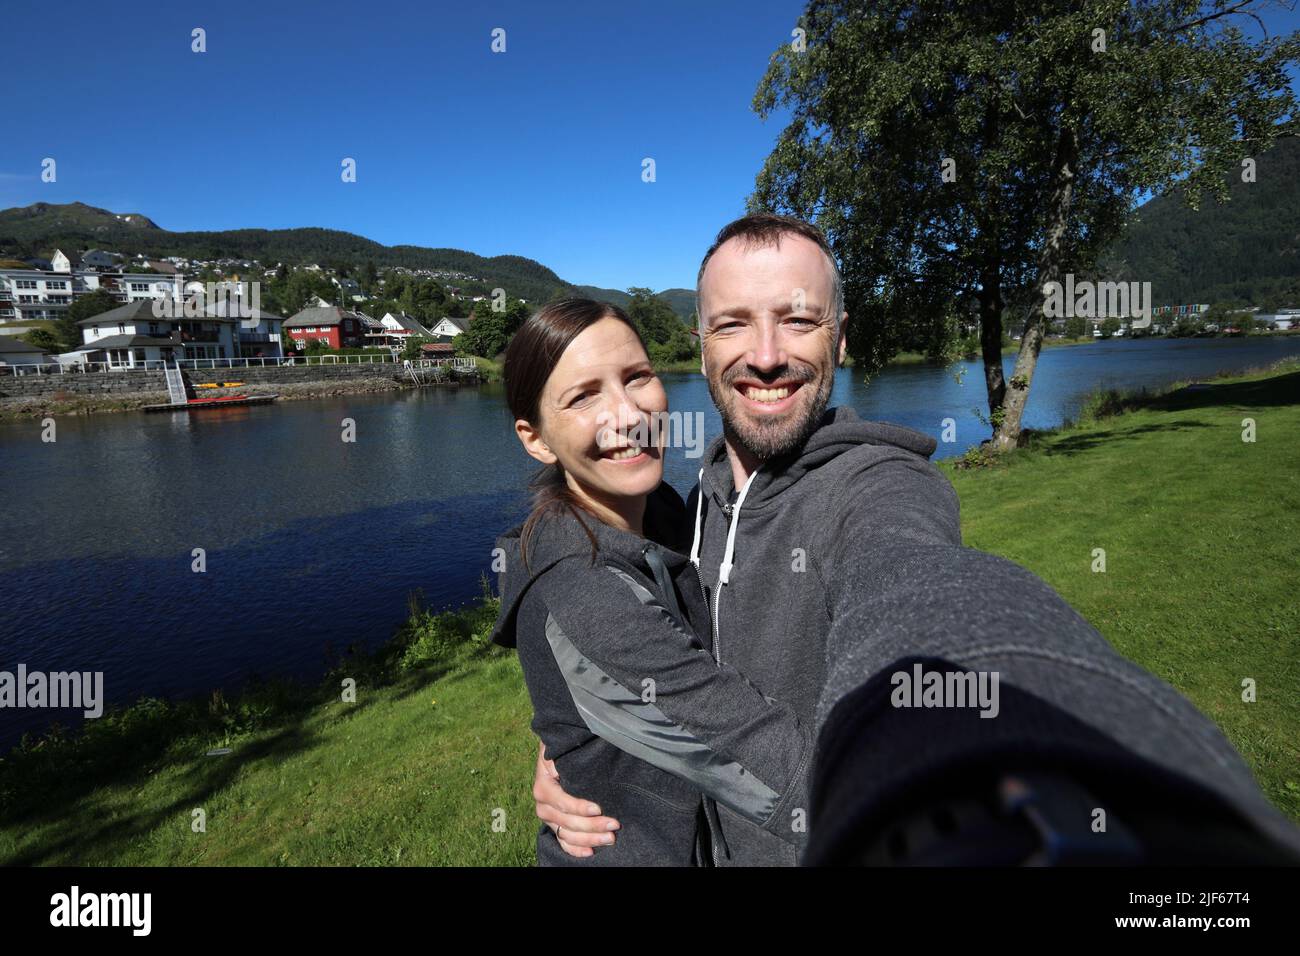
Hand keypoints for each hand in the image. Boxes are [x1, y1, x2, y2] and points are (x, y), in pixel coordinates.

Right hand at [533, 740, 619, 857]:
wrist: (558, 756)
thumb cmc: (565, 750)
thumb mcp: (562, 748)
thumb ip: (568, 752)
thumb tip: (581, 751)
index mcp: (543, 784)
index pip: (561, 801)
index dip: (579, 807)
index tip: (598, 808)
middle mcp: (542, 804)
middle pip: (566, 821)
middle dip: (592, 825)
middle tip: (614, 825)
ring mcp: (548, 817)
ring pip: (567, 834)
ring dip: (589, 839)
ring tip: (610, 838)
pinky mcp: (555, 825)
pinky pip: (563, 842)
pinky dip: (576, 849)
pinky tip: (591, 852)